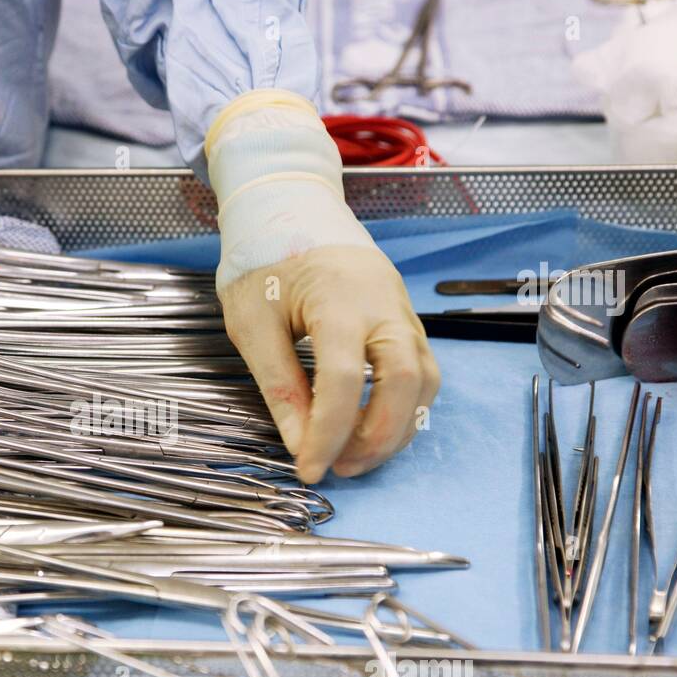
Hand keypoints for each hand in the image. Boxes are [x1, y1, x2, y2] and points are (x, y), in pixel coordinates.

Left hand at [219, 245, 438, 482]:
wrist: (291, 208)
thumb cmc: (265, 259)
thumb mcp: (252, 323)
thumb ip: (279, 383)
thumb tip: (299, 442)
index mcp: (339, 300)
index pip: (344, 380)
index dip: (328, 433)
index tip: (309, 468)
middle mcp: (384, 306)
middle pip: (407, 381)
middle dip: (379, 436)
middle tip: (341, 467)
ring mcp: (402, 311)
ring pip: (425, 380)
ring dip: (397, 428)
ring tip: (354, 456)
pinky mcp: (406, 319)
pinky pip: (422, 371)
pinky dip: (404, 408)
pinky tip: (370, 428)